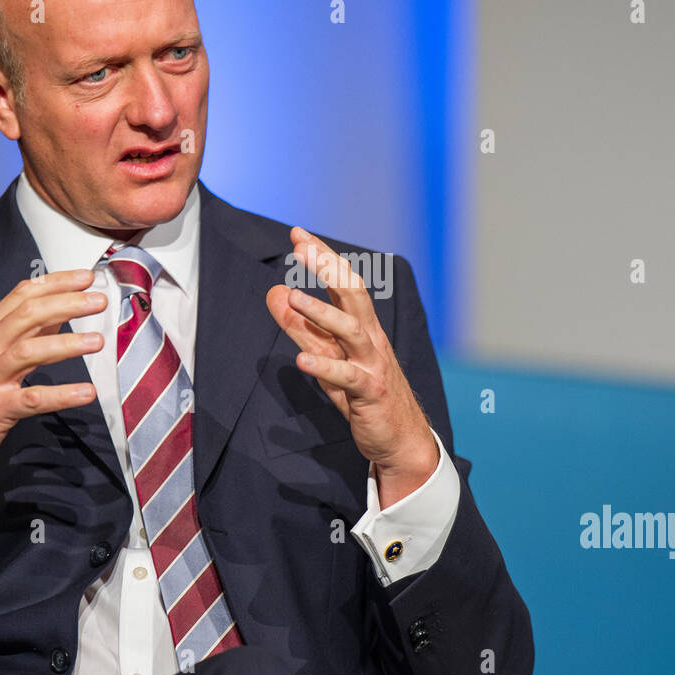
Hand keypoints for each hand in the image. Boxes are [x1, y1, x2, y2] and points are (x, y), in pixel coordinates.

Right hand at [0, 269, 106, 501]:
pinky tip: (86, 393)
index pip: (21, 297)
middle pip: (27, 316)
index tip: (84, 277)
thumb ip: (24, 336)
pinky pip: (32, 399)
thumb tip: (58, 315)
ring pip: (28, 351)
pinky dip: (61, 395)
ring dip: (66, 344)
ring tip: (97, 342)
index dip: (54, 284)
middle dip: (65, 304)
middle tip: (99, 301)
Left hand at [265, 228, 437, 507]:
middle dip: (327, 267)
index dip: (323, 258)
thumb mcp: (326, 358)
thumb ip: (300, 328)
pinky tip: (302, 360)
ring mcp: (372, 364)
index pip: (343, 283)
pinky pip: (346, 377)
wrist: (400, 439)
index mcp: (361, 326)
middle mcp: (370, 339)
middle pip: (352, 294)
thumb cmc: (362, 395)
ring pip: (350, 330)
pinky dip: (324, 366)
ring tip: (294, 297)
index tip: (299, 235)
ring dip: (321, 313)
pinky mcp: (370, 393)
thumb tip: (274, 293)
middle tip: (301, 246)